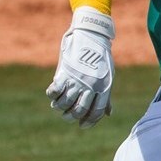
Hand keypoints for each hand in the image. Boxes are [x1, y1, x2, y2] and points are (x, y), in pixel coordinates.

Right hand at [45, 8, 114, 128]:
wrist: (91, 35)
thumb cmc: (101, 57)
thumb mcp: (108, 76)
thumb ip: (106, 96)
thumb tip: (108, 114)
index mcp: (103, 88)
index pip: (96, 112)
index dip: (89, 122)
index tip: (82, 125)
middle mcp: (90, 86)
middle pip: (78, 110)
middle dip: (71, 116)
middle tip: (67, 115)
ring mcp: (76, 80)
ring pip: (65, 103)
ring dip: (60, 107)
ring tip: (58, 105)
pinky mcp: (64, 73)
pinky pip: (54, 91)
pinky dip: (52, 95)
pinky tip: (53, 94)